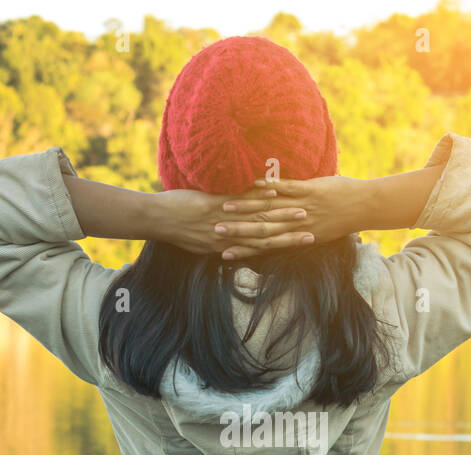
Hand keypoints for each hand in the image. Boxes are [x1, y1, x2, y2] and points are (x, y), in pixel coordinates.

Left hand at [149, 185, 313, 259]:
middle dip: (291, 232)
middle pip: (266, 234)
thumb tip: (231, 244)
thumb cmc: (177, 230)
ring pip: (257, 218)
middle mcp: (228, 237)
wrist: (156, 221)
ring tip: (304, 209)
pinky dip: (257, 195)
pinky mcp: (213, 204)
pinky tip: (274, 190)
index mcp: (227, 246)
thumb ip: (219, 243)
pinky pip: (239, 199)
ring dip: (281, 213)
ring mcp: (222, 220)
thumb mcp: (201, 243)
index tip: (307, 241)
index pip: (263, 247)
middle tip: (314, 229)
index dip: (286, 244)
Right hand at [220, 176, 371, 247]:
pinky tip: (252, 183)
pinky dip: (270, 186)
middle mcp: (297, 226)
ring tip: (223, 207)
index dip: (242, 249)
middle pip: (261, 229)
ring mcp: (304, 207)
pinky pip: (287, 188)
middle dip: (236, 229)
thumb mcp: (318, 232)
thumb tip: (281, 235)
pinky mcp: (311, 191)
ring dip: (246, 207)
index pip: (264, 245)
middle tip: (213, 231)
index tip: (222, 251)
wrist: (365, 207)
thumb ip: (298, 233)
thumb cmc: (342, 219)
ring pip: (270, 209)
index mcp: (297, 237)